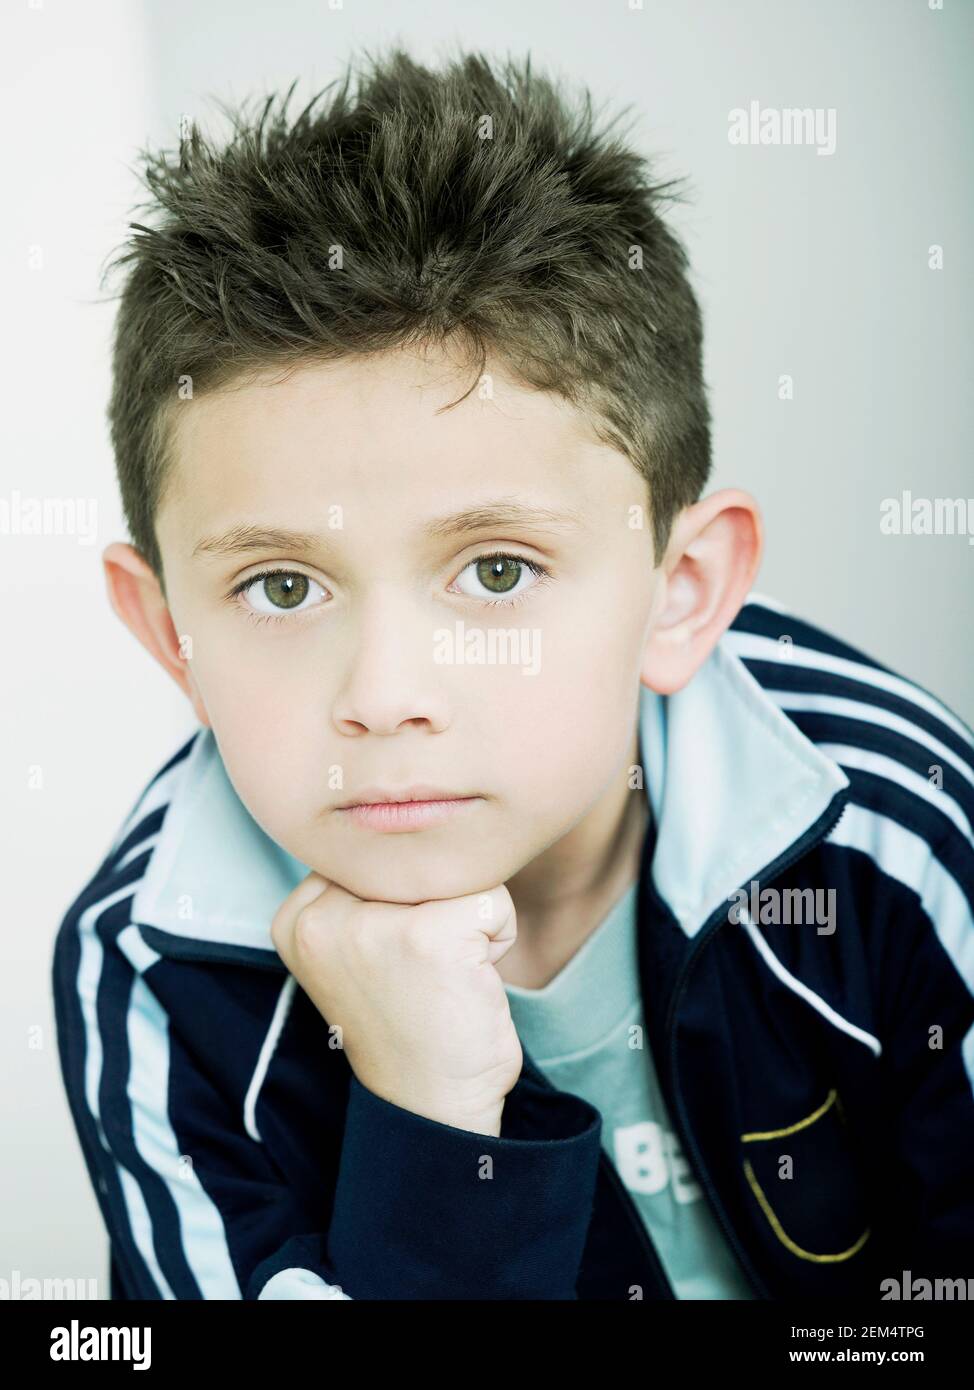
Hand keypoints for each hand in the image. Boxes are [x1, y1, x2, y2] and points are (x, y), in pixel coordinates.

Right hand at [271, 873, 522, 1135]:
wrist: (431, 1108)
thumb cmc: (406, 1023)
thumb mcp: (353, 949)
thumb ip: (360, 892)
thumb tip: (414, 817)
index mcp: (295, 917)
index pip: (374, 852)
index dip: (404, 899)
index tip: (394, 961)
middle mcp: (320, 916)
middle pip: (414, 854)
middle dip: (435, 905)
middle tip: (422, 974)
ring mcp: (371, 924)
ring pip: (454, 871)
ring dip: (467, 920)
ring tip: (444, 974)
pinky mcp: (429, 934)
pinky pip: (491, 898)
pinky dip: (497, 938)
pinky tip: (469, 980)